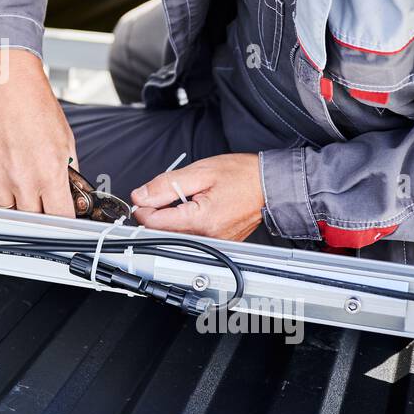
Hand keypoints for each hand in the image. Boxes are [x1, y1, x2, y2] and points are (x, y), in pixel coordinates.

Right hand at [0, 47, 76, 215]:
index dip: (63, 219)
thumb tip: (70, 191)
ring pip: (7, 210)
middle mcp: (23, 179)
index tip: (62, 216)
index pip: (60, 216)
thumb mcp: (65, 139)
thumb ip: (68, 170)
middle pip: (32, 218)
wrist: (6, 85)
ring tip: (18, 182)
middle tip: (39, 196)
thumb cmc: (34, 105)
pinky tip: (1, 180)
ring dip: (14, 203)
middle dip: (39, 211)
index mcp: (49, 171)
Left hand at [130, 153, 263, 240]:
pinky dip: (188, 220)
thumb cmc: (243, 175)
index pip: (154, 223)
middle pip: (164, 230)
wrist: (272, 185)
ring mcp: (214, 242)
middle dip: (158, 211)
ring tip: (188, 197)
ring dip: (173, 216)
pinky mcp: (219, 241)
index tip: (145, 195)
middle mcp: (207, 237)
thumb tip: (141, 195)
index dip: (144, 207)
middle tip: (167, 192)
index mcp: (200, 220)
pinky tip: (198, 206)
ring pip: (177, 233)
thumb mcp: (200, 172)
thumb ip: (166, 185)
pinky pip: (193, 234)